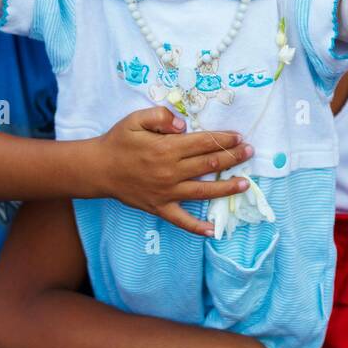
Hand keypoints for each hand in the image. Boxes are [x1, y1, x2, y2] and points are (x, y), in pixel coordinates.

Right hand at [92, 106, 254, 235]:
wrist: (98, 168)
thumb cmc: (118, 141)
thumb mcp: (135, 119)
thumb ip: (160, 116)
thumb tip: (183, 125)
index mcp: (166, 149)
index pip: (203, 143)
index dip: (224, 140)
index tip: (239, 137)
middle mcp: (170, 172)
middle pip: (209, 165)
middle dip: (232, 158)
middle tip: (249, 152)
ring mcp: (166, 193)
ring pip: (203, 192)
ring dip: (226, 188)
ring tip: (245, 183)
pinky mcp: (159, 208)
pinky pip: (181, 220)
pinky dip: (197, 227)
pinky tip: (214, 230)